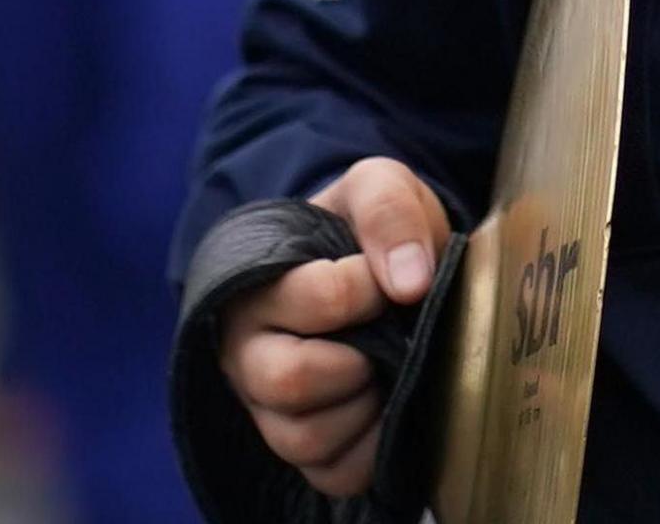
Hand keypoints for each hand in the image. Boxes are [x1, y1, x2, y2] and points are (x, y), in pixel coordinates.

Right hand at [217, 159, 449, 495]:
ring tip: (389, 370)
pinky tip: (390, 411)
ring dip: (367, 408)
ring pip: (305, 437)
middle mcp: (249, 353)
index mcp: (258, 286)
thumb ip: (389, 211)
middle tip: (389, 336)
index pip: (314, 299)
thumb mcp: (378, 187)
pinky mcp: (301, 443)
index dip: (369, 288)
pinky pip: (332, 472)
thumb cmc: (362, 228)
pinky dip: (371, 451)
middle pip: (289, 381)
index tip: (396, 278)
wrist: (368, 262)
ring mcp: (269, 406)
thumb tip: (410, 280)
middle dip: (360, 360)